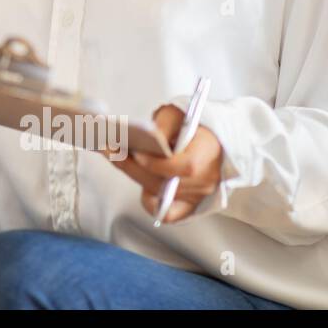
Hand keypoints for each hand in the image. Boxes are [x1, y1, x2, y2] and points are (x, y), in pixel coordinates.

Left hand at [107, 104, 224, 223]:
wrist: (216, 141)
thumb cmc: (196, 125)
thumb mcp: (179, 113)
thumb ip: (164, 123)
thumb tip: (146, 135)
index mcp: (207, 155)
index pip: (184, 167)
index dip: (157, 163)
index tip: (135, 152)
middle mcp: (205, 181)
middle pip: (164, 183)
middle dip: (133, 167)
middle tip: (111, 151)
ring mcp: (197, 196)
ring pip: (159, 194)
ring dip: (135, 176)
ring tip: (118, 158)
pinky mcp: (189, 205)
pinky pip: (167, 213)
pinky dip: (151, 201)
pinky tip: (138, 181)